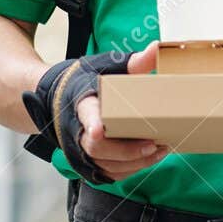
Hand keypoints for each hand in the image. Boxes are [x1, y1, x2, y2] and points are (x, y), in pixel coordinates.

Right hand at [21, 41, 166, 183]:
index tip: (99, 130)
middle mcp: (77, 131)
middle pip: (96, 148)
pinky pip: (109, 174)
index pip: (85, 115)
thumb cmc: (89, 81)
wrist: (61, 99)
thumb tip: (158, 47)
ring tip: (161, 151)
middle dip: (127, 150)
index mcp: (82, 105)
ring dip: (134, 162)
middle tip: (154, 144)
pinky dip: (130, 170)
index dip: (92, 123)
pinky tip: (150, 159)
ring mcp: (81, 150)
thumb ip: (135, 62)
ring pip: (105, 165)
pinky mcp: (88, 163)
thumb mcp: (109, 67)